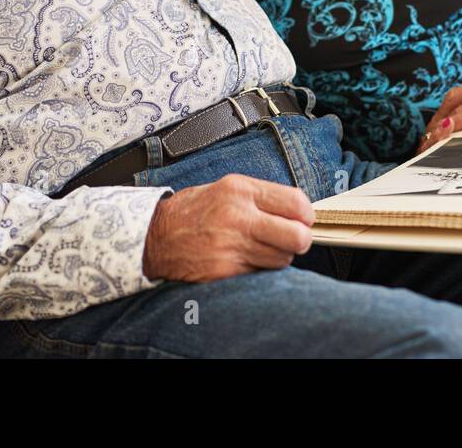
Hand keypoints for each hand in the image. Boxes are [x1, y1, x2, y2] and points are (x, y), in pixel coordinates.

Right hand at [141, 174, 314, 281]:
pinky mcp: (225, 271)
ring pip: (282, 259)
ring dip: (277, 256)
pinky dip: (257, 269)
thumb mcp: (226, 188)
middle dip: (300, 240)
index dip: (307, 215)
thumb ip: (262, 196)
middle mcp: (238, 217)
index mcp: (240, 190)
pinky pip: (260, 273)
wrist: (154, 236)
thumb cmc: (192, 212)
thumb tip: (300, 211)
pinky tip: (241, 259)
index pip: (296, 203)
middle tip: (292, 239)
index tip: (304, 219)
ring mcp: (231, 246)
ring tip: (258, 247)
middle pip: (297, 236)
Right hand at [415, 75, 461, 154]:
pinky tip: (449, 125)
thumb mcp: (456, 136)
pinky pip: (435, 140)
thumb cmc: (442, 152)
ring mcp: (432, 137)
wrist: (415, 176)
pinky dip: (442, 131)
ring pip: (451, 119)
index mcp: (444, 117)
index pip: (458, 96)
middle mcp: (438, 123)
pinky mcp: (428, 152)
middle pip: (458, 106)